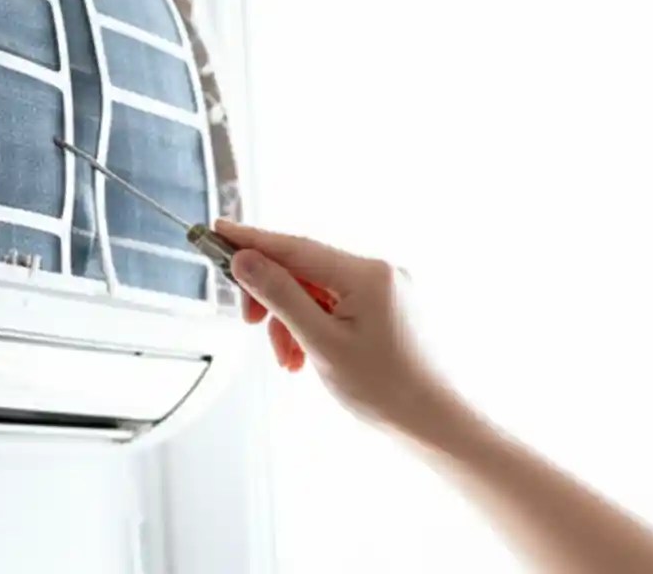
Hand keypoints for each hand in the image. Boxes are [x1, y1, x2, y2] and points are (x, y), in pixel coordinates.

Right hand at [215, 220, 455, 435]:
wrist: (435, 423)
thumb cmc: (387, 389)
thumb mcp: (321, 343)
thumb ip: (280, 296)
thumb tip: (245, 261)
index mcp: (367, 274)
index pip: (294, 246)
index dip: (251, 239)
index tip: (217, 230)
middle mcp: (378, 272)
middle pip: (302, 268)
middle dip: (271, 296)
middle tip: (249, 322)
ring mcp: (384, 289)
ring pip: (314, 290)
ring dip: (290, 320)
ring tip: (288, 358)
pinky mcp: (385, 306)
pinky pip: (333, 304)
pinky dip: (311, 326)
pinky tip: (305, 356)